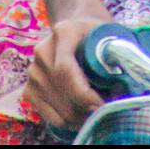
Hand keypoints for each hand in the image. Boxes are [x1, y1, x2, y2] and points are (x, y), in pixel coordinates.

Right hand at [24, 5, 113, 130]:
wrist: (75, 27)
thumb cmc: (95, 33)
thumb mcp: (108, 35)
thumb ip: (115, 56)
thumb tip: (120, 87)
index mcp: (63, 32)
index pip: (65, 70)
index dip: (84, 94)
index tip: (102, 104)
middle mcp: (42, 51)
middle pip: (63, 93)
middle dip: (87, 108)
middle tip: (106, 110)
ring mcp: (33, 71)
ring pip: (59, 109)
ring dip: (80, 116)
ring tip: (96, 110)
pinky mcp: (29, 89)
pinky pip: (50, 116)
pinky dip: (68, 121)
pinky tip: (82, 114)